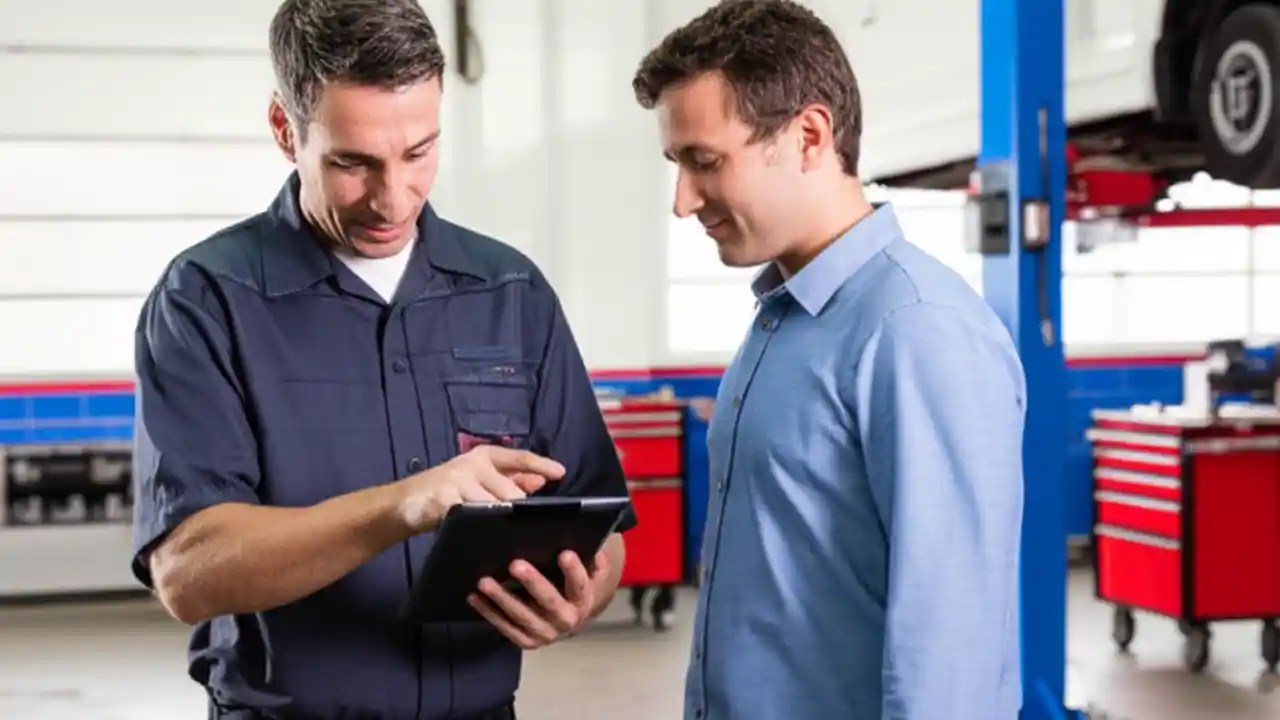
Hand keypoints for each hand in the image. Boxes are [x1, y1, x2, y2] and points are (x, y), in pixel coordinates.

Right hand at [396, 445, 564, 531]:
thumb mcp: (481, 480)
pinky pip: (470, 516)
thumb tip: (541, 480)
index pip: (519, 458)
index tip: (561, 473)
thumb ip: (510, 479)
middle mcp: (473, 463)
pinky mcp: (443, 499)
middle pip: (510, 489)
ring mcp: (457, 480)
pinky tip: (487, 538)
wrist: (406, 502)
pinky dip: (480, 527)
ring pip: (492, 505)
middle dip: (521, 509)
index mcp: (485, 456)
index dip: (541, 464)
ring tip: (514, 536)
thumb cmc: (450, 490)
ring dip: (502, 520)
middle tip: (538, 524)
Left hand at [468, 548, 609, 649]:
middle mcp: (567, 621)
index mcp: (584, 601)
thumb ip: (590, 557)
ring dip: (502, 599)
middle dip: (533, 583)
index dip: (573, 571)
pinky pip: (506, 628)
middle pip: (550, 603)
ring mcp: (546, 634)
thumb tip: (582, 539)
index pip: (581, 586)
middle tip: (516, 564)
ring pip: (523, 617)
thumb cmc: (577, 584)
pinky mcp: (528, 641)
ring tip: (485, 581)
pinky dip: (489, 613)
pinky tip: (475, 597)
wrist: (573, 616)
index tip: (564, 553)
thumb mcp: (590, 571)